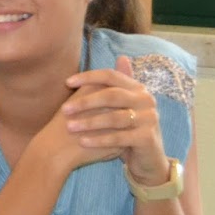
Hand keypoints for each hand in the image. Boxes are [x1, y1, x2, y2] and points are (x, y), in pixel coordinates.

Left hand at [59, 56, 168, 182]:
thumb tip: (121, 56)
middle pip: (112, 95)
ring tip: (69, 126)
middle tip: (64, 109)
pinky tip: (82, 142)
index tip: (67, 83)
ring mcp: (149, 119)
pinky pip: (119, 138)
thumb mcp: (119, 107)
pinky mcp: (147, 138)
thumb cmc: (126, 129)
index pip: (111, 76)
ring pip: (114, 117)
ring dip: (89, 122)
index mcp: (138, 89)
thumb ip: (112, 87)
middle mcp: (146, 101)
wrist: (147, 158)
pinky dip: (99, 140)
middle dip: (85, 102)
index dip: (89, 77)